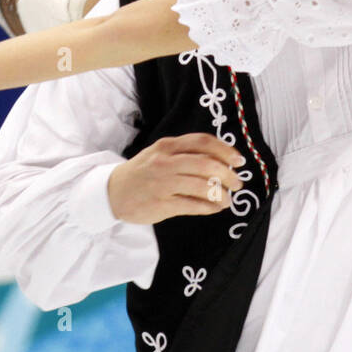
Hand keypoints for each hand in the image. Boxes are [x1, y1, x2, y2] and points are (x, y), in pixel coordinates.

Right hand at [107, 133, 246, 224]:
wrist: (112, 192)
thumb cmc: (142, 172)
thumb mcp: (159, 153)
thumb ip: (185, 153)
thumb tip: (220, 160)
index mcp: (167, 146)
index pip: (202, 142)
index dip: (225, 150)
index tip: (238, 160)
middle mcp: (165, 162)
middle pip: (207, 165)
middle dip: (228, 175)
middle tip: (237, 183)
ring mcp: (163, 183)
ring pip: (202, 187)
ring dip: (221, 194)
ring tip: (227, 199)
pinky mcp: (161, 204)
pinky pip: (193, 205)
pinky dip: (209, 208)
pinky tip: (215, 208)